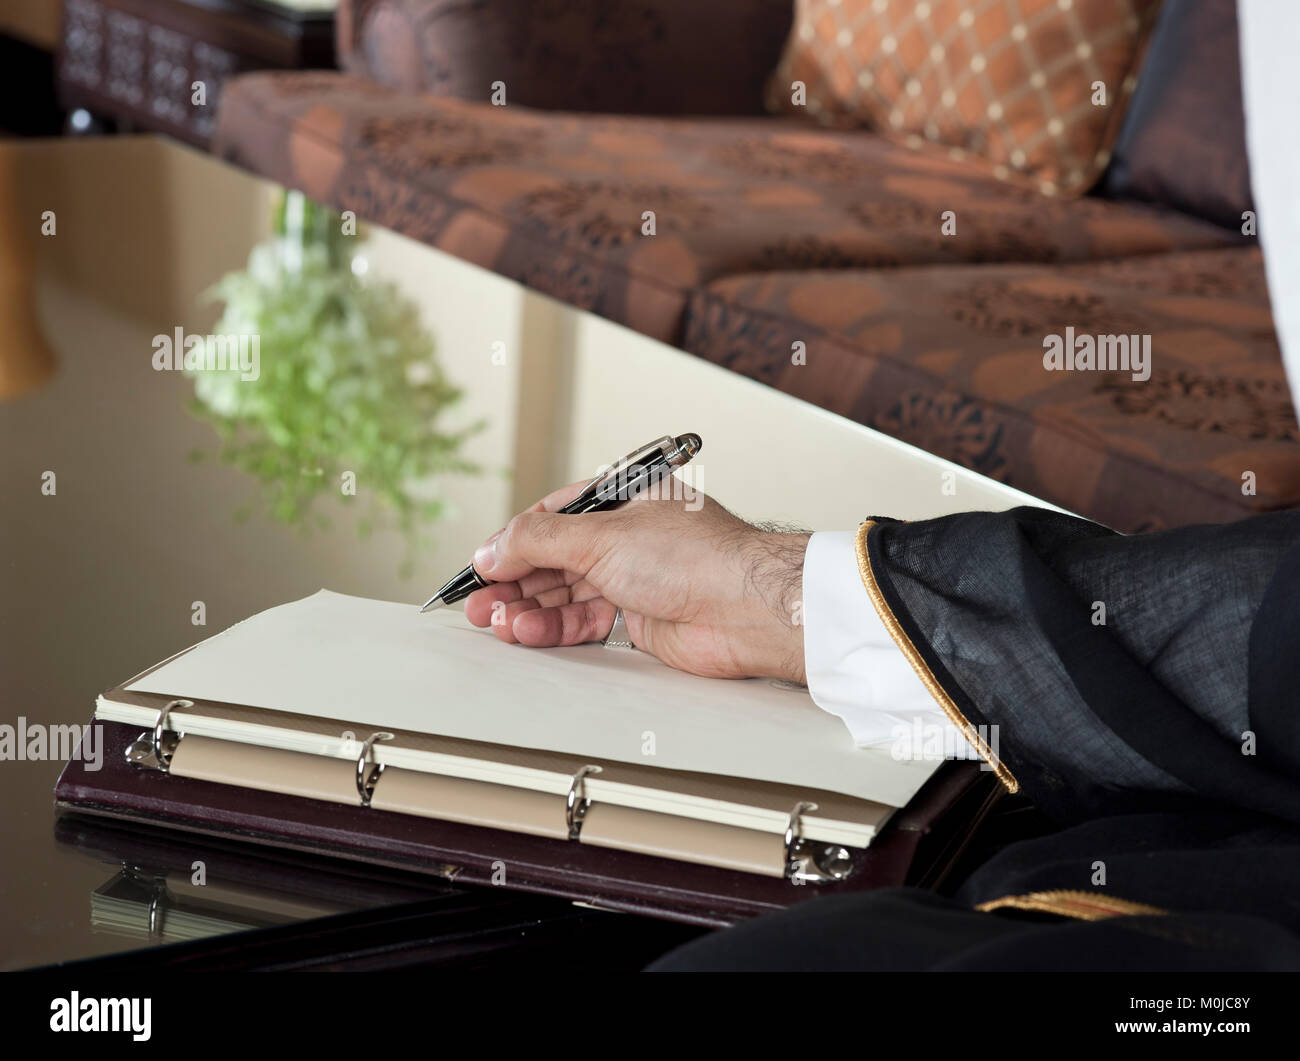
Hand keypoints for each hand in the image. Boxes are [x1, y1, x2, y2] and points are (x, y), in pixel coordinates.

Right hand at [462, 482, 808, 684]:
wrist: (744, 609)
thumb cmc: (695, 558)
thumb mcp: (601, 536)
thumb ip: (539, 541)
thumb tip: (493, 547)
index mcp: (623, 496)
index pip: (552, 516)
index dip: (512, 542)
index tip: (480, 565)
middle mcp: (628, 533)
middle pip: (554, 557)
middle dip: (514, 581)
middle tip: (478, 603)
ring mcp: (634, 575)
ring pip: (566, 591)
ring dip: (529, 608)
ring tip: (497, 623)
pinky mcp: (640, 615)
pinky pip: (584, 619)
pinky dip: (554, 627)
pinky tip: (528, 632)